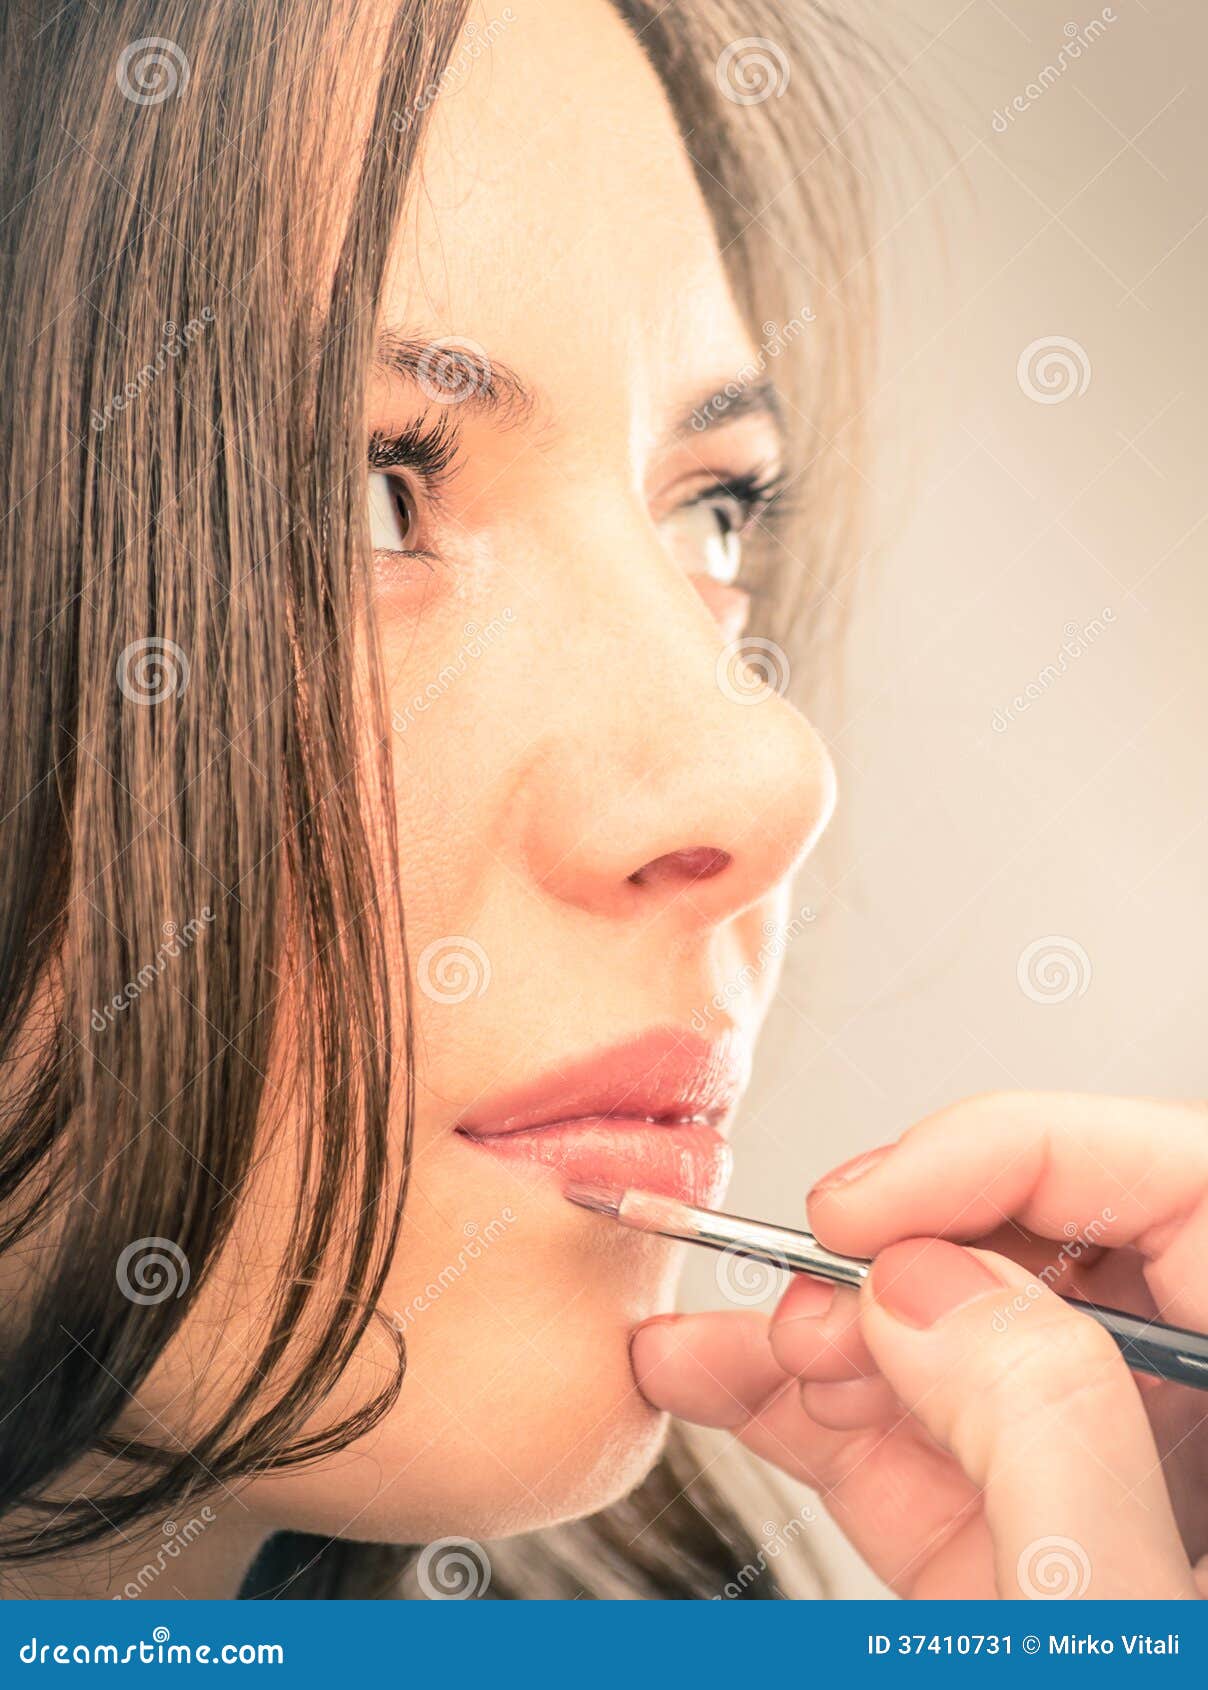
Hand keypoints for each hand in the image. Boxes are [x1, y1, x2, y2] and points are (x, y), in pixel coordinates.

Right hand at [631, 1093, 1207, 1598]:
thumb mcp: (1118, 1615)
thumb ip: (1039, 1429)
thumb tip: (924, 1285)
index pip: (1183, 1186)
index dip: (1020, 1150)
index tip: (874, 1199)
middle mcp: (1196, 1434)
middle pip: (1050, 1253)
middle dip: (899, 1257)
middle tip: (812, 1289)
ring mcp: (1101, 1491)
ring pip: (959, 1346)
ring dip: (816, 1332)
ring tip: (712, 1346)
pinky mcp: (1014, 1553)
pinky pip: (910, 1442)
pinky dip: (802, 1412)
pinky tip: (713, 1383)